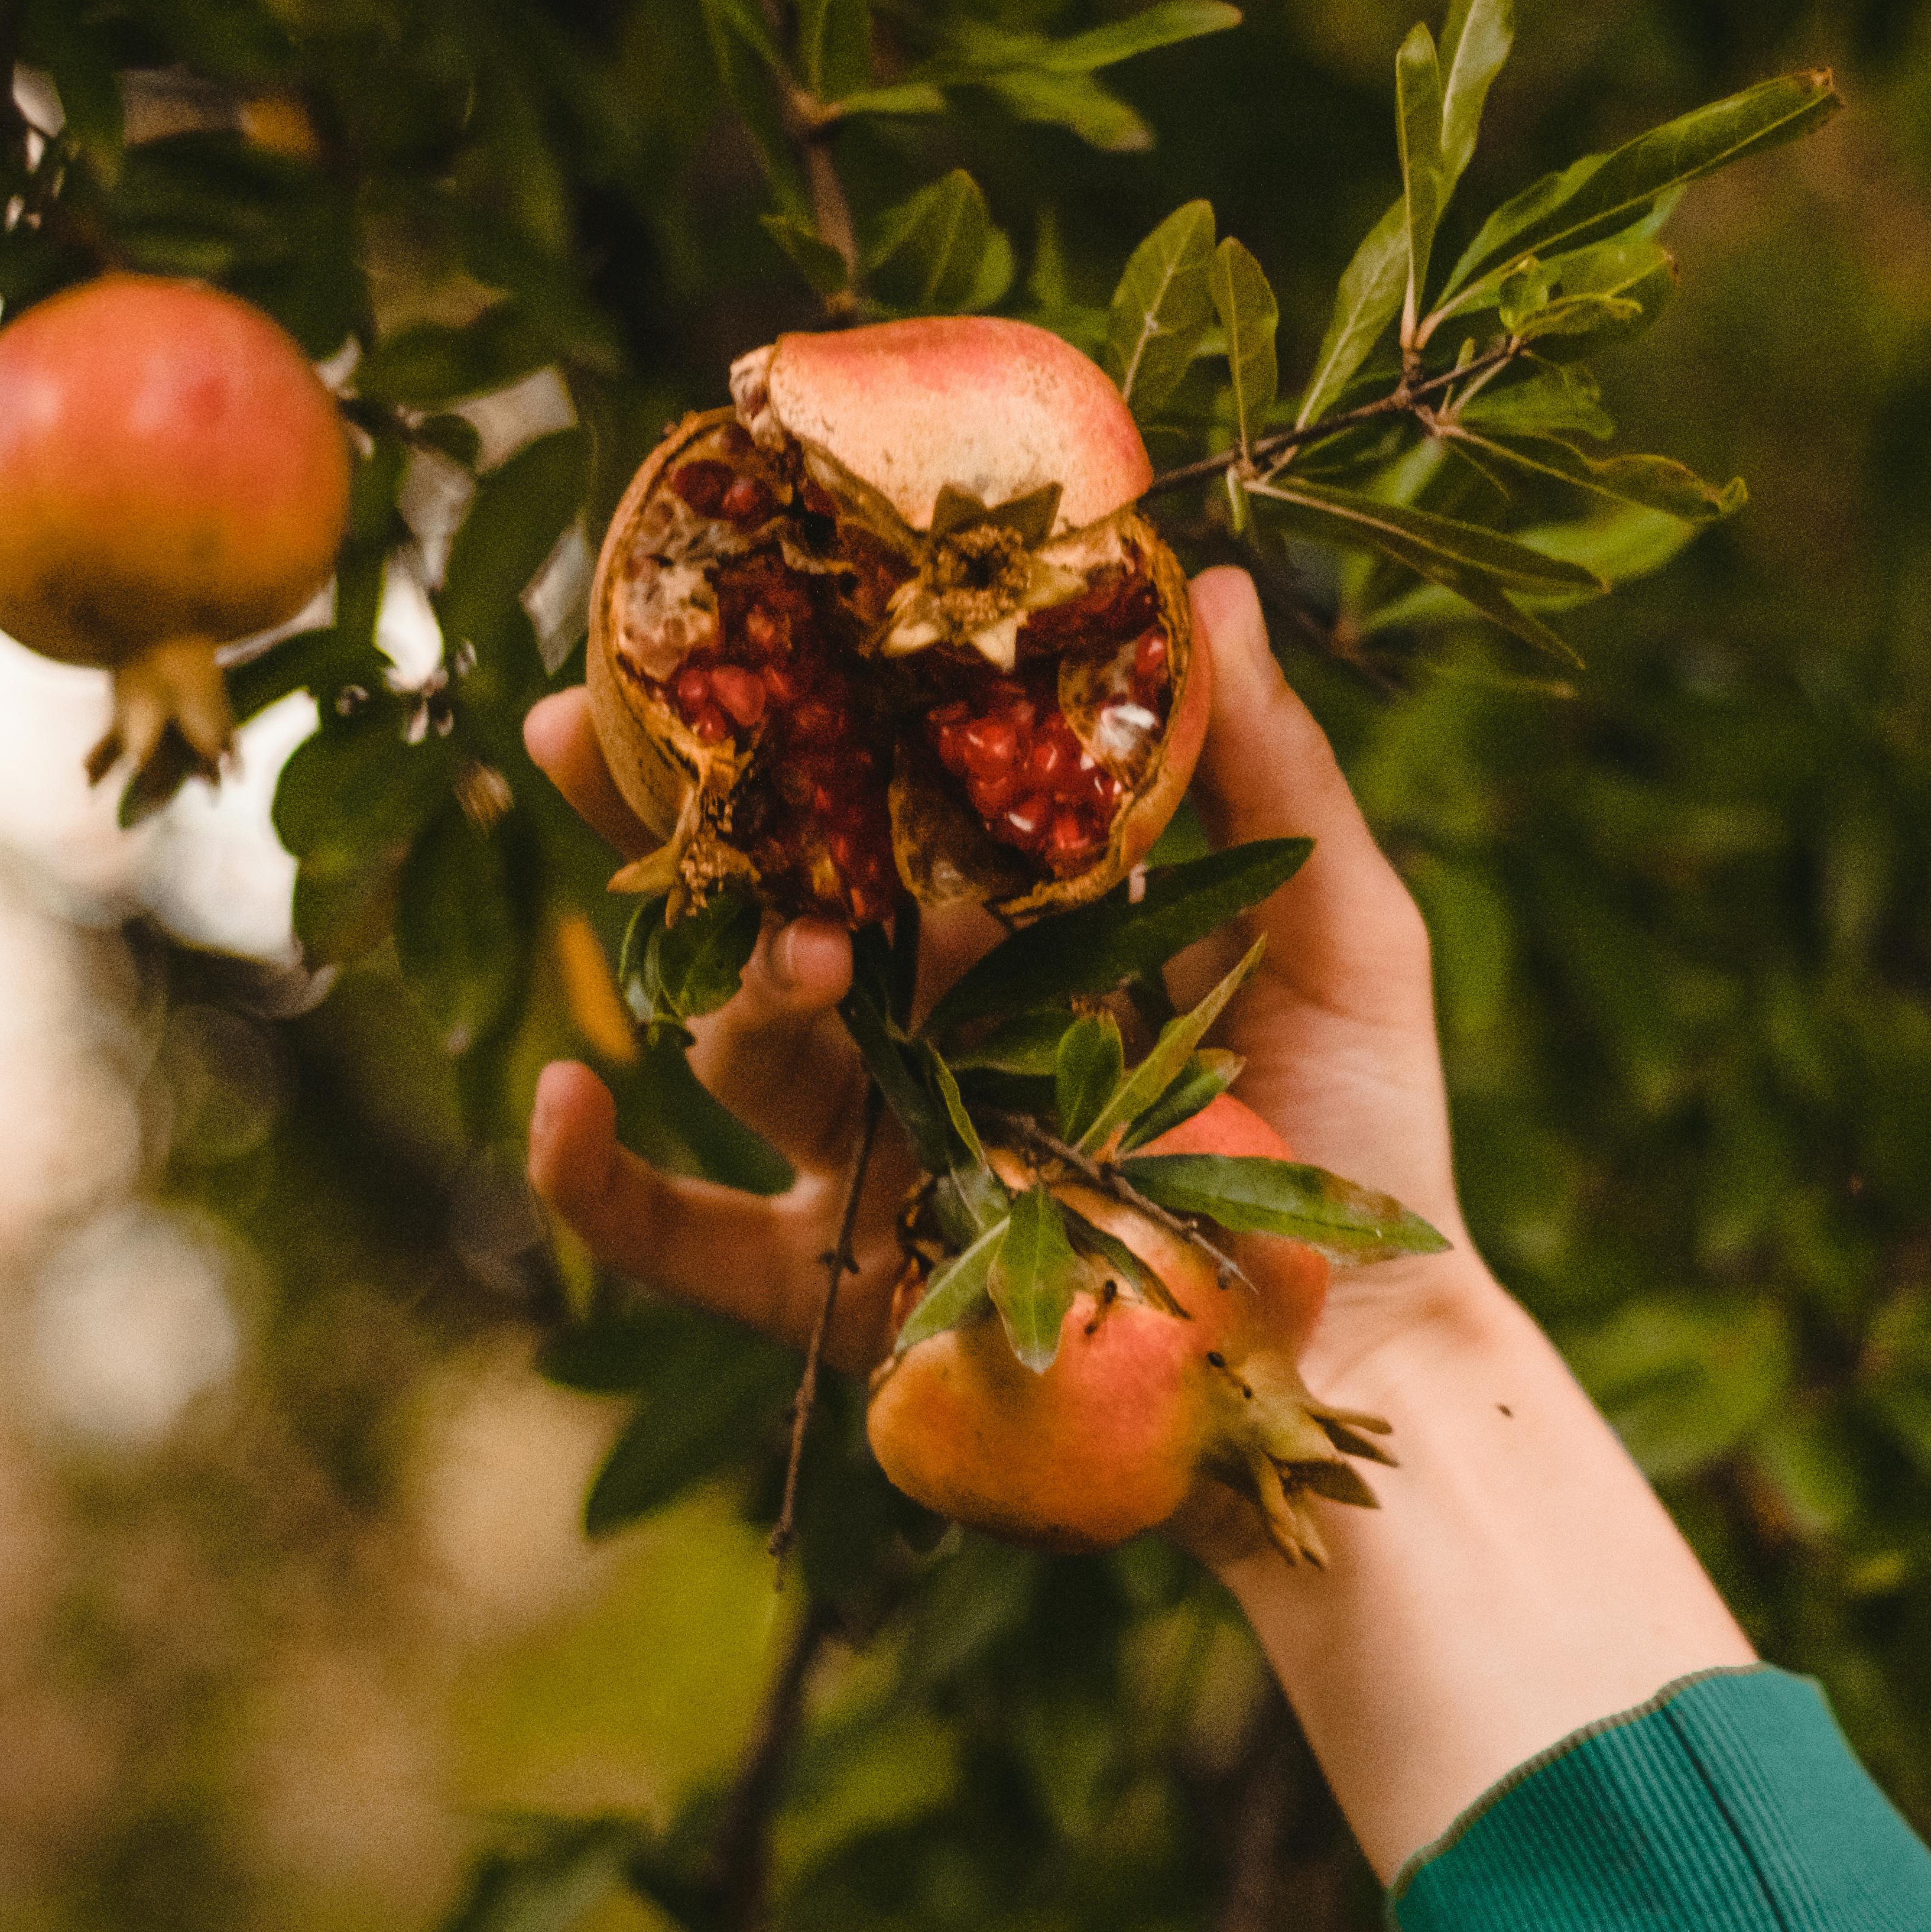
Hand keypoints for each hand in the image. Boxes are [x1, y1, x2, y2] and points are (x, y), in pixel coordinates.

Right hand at [518, 566, 1494, 1383]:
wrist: (1369, 1344)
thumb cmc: (1366, 1131)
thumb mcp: (1343, 931)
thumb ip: (1278, 775)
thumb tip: (1217, 587)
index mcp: (1010, 923)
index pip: (871, 796)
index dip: (785, 711)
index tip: (715, 609)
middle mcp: (918, 1023)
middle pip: (757, 900)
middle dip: (664, 813)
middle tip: (580, 719)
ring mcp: (869, 1150)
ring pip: (735, 1044)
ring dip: (728, 981)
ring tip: (795, 947)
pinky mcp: (844, 1285)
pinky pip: (681, 1239)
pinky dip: (599, 1185)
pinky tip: (561, 1104)